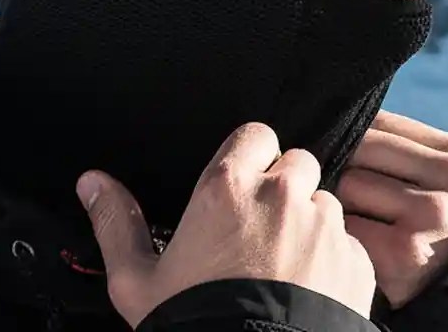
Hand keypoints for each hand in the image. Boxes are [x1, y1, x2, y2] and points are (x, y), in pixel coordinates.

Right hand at [77, 121, 376, 327]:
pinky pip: (349, 244)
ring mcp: (325, 227)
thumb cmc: (190, 324)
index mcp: (226, 188)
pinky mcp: (356, 260)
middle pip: (295, 164)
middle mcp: (282, 196)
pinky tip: (310, 288)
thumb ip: (117, 222)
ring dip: (310, 223)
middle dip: (282, 188)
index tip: (240, 186)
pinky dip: (334, 260)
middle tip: (261, 229)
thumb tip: (91, 181)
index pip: (254, 135)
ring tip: (286, 265)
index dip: (249, 159)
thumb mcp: (136, 280)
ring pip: (325, 202)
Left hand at [337, 110, 447, 308]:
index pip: (381, 122)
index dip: (352, 134)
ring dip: (342, 202)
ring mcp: (426, 214)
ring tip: (356, 218)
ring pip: (350, 185)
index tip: (343, 152)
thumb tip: (345, 127)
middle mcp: (447, 178)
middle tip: (344, 190)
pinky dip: (344, 235)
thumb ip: (410, 150)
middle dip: (345, 167)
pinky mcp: (403, 251)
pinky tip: (355, 245)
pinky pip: (349, 227)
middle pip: (361, 149)